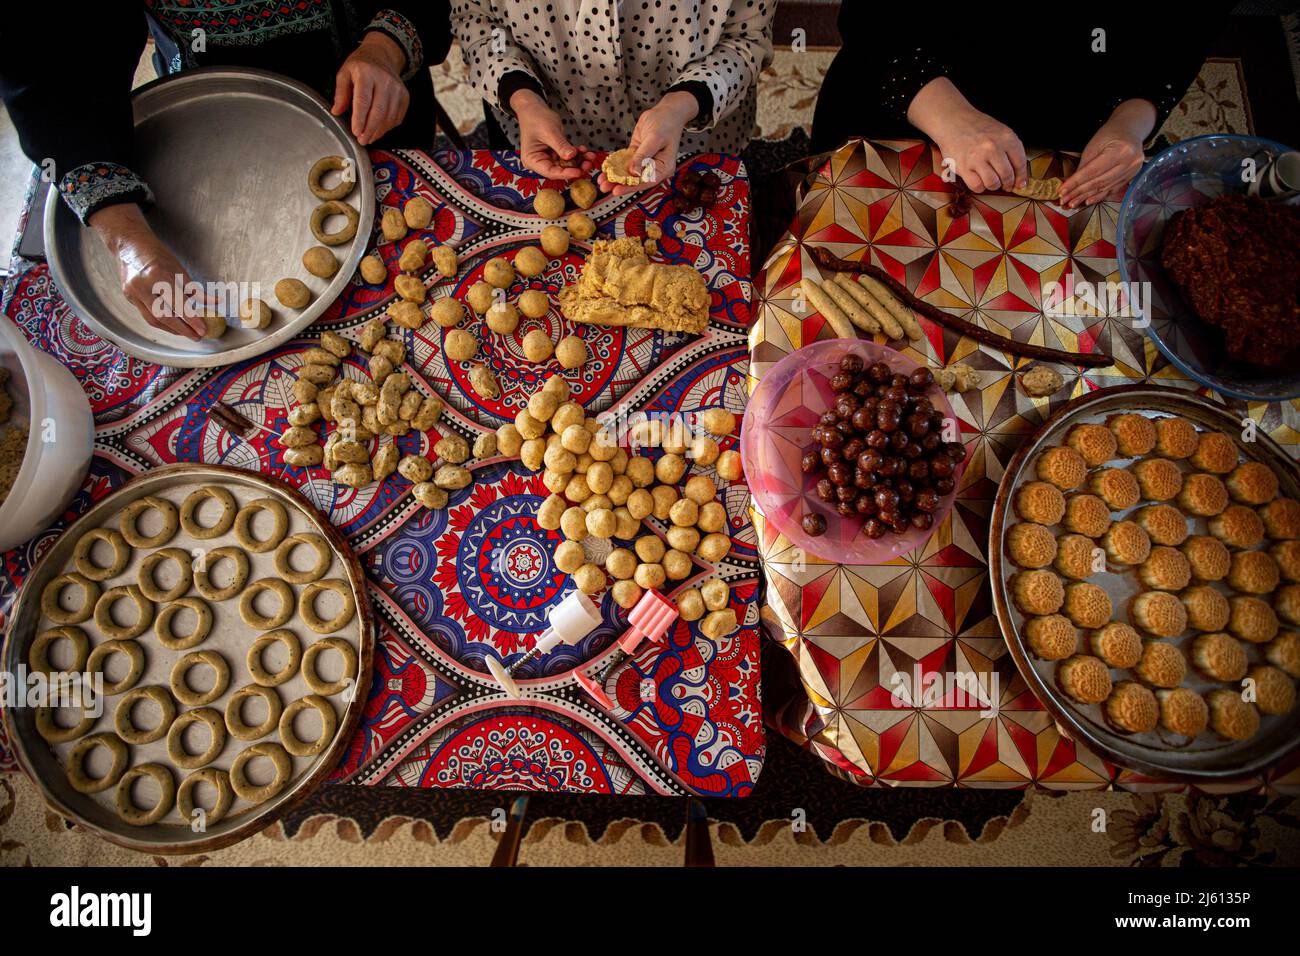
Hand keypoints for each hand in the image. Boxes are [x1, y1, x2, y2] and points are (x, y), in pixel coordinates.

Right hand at [88, 204, 208, 339]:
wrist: (131, 247)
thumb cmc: (159, 257)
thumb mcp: (180, 270)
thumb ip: (195, 290)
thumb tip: (215, 302)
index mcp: (159, 275)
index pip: (178, 303)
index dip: (192, 320)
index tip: (203, 330)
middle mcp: (143, 286)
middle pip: (164, 316)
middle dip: (182, 330)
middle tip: (197, 337)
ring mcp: (133, 293)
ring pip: (153, 320)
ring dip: (172, 329)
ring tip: (187, 333)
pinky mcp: (128, 298)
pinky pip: (146, 315)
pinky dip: (161, 322)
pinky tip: (173, 326)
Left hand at [332, 32, 409, 145]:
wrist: (382, 56)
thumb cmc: (361, 66)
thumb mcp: (344, 73)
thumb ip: (340, 93)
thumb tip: (337, 111)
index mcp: (366, 73)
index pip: (363, 100)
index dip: (359, 118)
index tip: (356, 131)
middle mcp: (384, 80)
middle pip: (378, 111)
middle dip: (369, 129)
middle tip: (362, 140)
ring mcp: (397, 89)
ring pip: (389, 117)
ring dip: (378, 131)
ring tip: (368, 137)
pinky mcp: (404, 96)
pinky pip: (397, 117)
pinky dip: (388, 127)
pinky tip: (379, 130)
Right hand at [511, 89, 594, 180]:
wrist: (534, 109)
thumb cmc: (536, 118)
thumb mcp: (549, 132)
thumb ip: (561, 145)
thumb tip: (572, 156)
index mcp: (532, 160)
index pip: (550, 172)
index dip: (565, 174)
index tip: (578, 171)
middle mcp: (540, 162)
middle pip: (560, 170)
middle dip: (575, 168)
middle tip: (588, 164)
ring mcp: (549, 158)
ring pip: (566, 165)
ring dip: (579, 161)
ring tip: (590, 156)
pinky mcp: (556, 153)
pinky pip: (568, 157)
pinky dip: (577, 154)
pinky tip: (584, 150)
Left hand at [597, 91, 697, 195]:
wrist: (666, 111)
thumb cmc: (666, 123)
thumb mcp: (654, 139)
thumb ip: (642, 155)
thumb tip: (633, 172)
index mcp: (663, 167)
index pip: (646, 181)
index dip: (630, 187)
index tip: (616, 191)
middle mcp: (654, 167)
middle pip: (635, 179)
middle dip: (619, 184)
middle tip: (604, 187)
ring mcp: (644, 161)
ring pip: (628, 172)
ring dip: (614, 176)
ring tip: (601, 180)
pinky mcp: (636, 153)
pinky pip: (624, 162)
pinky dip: (615, 165)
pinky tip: (605, 169)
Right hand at [907, 78, 1025, 192]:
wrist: (954, 121)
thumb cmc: (978, 128)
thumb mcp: (1001, 132)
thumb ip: (1012, 151)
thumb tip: (1020, 177)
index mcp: (1006, 137)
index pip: (1020, 163)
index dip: (1021, 177)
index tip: (1019, 184)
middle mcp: (992, 147)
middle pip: (1007, 176)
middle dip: (1007, 183)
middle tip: (1005, 184)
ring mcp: (976, 157)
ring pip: (992, 183)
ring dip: (993, 186)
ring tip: (990, 180)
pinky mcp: (962, 166)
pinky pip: (977, 186)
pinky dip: (979, 187)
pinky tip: (978, 179)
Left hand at [1060, 100, 1154, 207]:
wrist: (1129, 130)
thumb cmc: (1110, 134)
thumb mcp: (1094, 146)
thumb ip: (1084, 166)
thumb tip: (1071, 184)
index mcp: (1121, 151)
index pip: (1093, 171)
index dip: (1075, 183)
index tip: (1062, 191)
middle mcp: (1130, 163)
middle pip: (1099, 182)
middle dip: (1079, 192)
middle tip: (1064, 200)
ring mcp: (1132, 171)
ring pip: (1105, 188)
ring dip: (1086, 197)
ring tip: (1073, 203)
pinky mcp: (1131, 176)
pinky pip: (1112, 189)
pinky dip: (1098, 196)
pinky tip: (1088, 200)